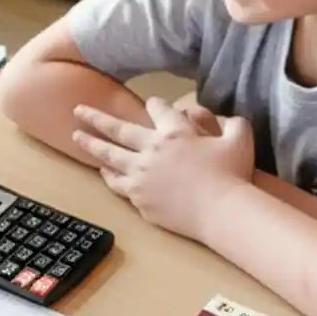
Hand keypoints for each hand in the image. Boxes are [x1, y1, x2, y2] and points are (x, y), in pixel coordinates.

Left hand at [71, 97, 254, 240]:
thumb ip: (235, 124)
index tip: (151, 104)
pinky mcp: (138, 197)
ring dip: (91, 144)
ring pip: (109, 155)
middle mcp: (151, 149)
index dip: (155, 105)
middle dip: (97, 117)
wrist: (221, 211)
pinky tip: (102, 170)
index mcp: (174, 131)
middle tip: (77, 110)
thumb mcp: (240, 140)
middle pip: (118, 129)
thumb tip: (231, 118)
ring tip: (76, 137)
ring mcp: (140, 174)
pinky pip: (117, 183)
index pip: (158, 110)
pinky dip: (108, 175)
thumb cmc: (233, 174)